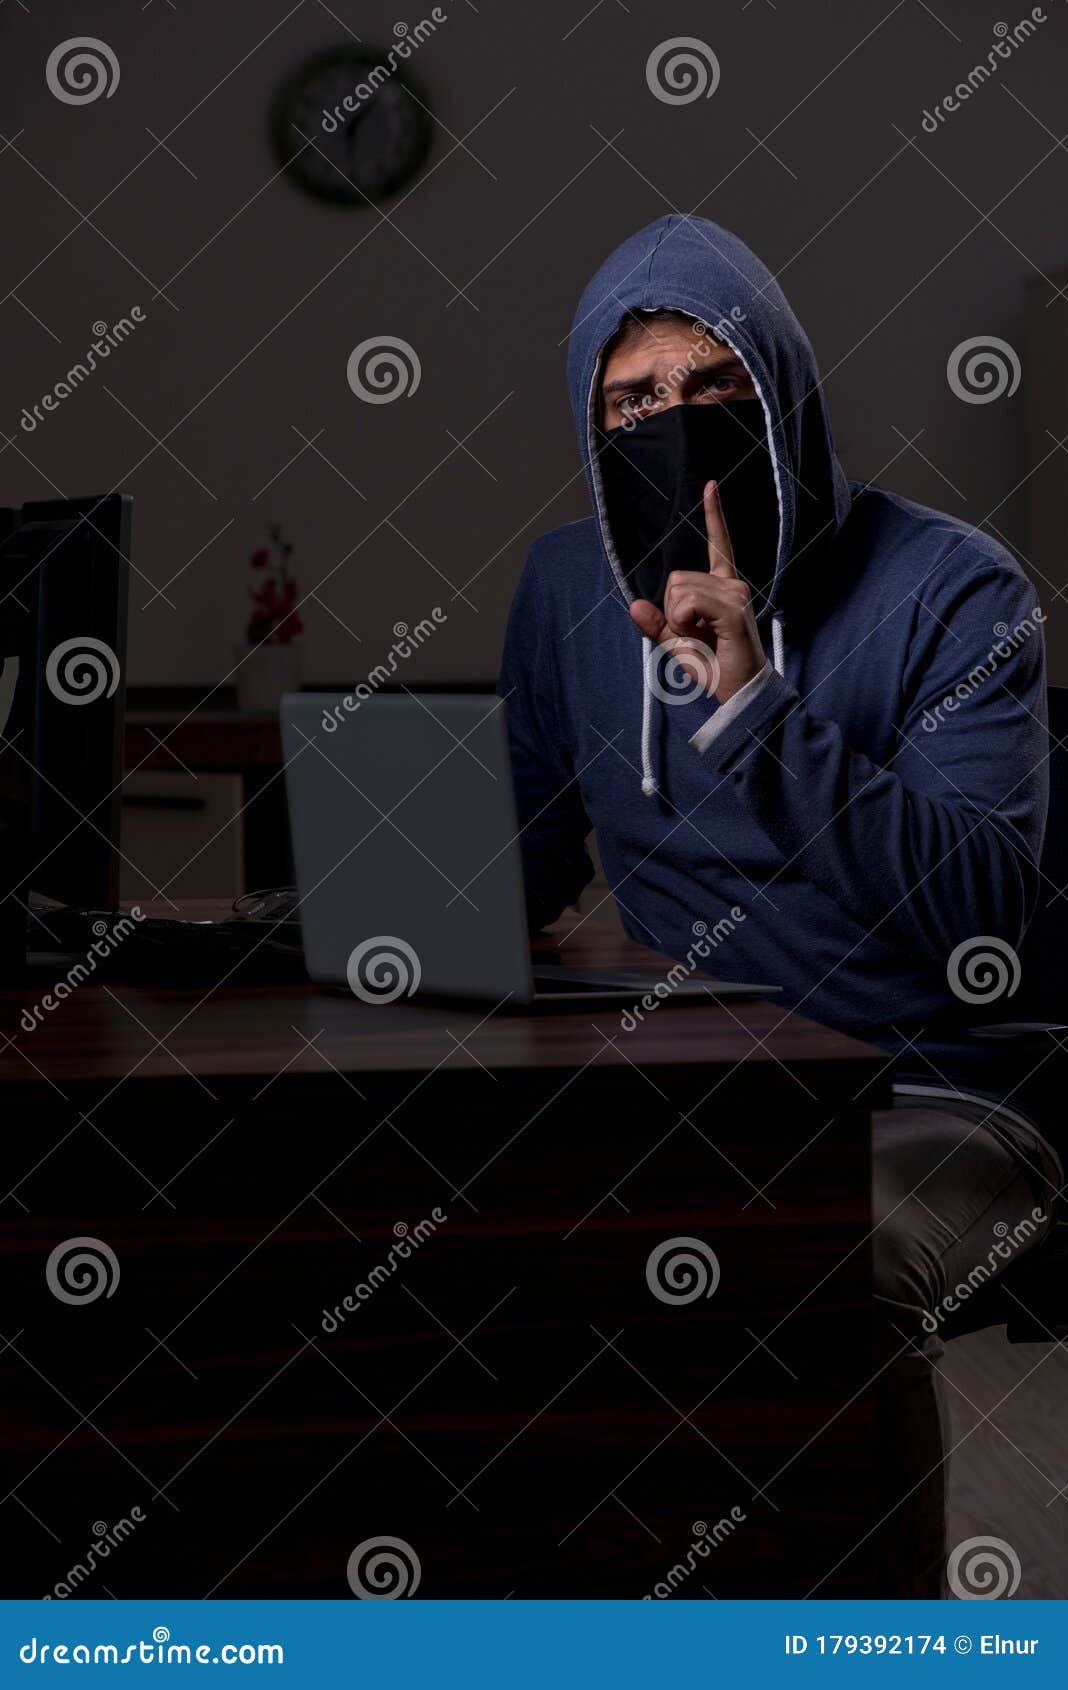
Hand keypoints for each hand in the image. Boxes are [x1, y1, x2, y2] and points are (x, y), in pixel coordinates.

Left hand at [629, 480, 765, 703]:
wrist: (739, 692)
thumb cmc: (714, 668)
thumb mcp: (677, 645)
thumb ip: (658, 625)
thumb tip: (635, 605)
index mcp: (722, 588)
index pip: (718, 545)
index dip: (713, 515)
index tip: (710, 485)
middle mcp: (732, 585)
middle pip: (677, 578)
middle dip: (672, 610)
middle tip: (694, 634)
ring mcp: (735, 594)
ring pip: (680, 590)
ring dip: (679, 620)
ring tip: (702, 638)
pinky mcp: (733, 609)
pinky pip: (690, 602)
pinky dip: (685, 622)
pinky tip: (704, 635)